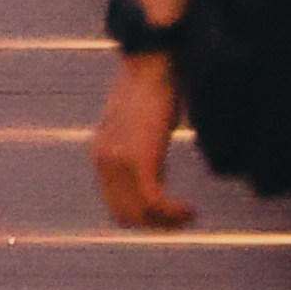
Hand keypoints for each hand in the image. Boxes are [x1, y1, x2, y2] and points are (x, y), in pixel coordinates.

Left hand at [91, 54, 194, 230]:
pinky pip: (154, 203)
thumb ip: (141, 155)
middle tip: (181, 220)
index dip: (142, 216)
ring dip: (166, 223)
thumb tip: (156, 181)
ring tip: (189, 216)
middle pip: (124, 217)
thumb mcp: (141, 130)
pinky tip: (190, 210)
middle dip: (154, 225)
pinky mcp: (138, 161)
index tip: (167, 213)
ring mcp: (117, 163)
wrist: (151, 64)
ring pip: (140, 215)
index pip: (115, 205)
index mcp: (99, 154)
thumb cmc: (152, 91)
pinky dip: (173, 213)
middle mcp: (102, 162)